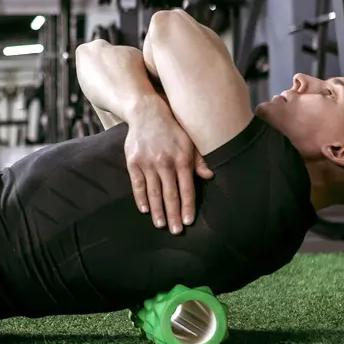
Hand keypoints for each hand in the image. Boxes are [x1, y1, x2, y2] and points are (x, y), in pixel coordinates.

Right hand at [125, 102, 213, 233]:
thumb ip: (198, 160)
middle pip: (170, 194)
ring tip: (161, 224)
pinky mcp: (133, 162)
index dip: (188, 206)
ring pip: (154, 192)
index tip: (188, 221)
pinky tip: (145, 209)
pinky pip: (137, 184)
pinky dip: (141, 198)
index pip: (186, 188)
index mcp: (181, 159)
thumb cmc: (172, 128)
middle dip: (174, 214)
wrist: (146, 112)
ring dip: (157, 211)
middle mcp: (165, 163)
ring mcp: (147, 163)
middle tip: (176, 231)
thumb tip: (209, 176)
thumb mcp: (189, 141)